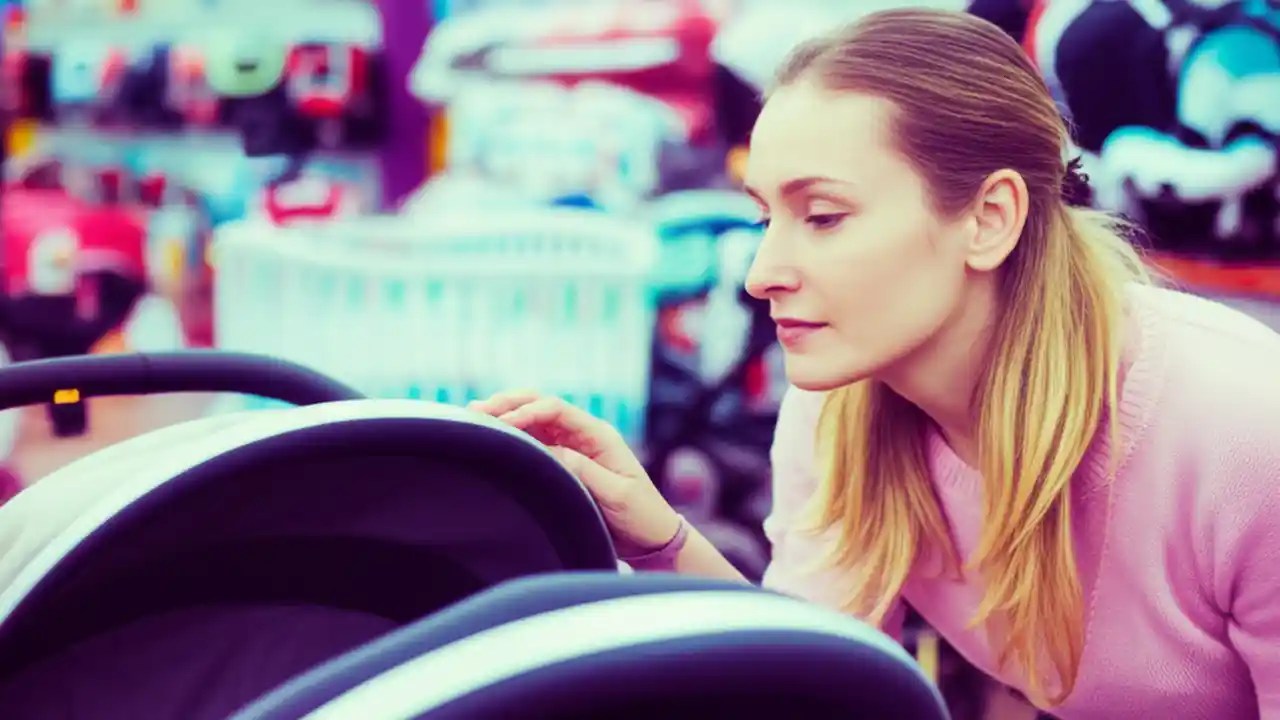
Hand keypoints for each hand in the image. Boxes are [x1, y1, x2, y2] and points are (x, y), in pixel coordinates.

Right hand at [469, 390, 680, 556]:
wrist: (653, 537)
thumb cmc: (640, 515)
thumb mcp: (615, 494)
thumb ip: (583, 470)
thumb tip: (548, 451)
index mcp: (599, 435)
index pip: (556, 410)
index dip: (525, 411)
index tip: (500, 423)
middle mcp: (584, 434)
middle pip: (540, 406)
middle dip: (508, 404)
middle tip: (474, 410)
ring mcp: (573, 446)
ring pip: (534, 421)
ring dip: (505, 416)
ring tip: (473, 418)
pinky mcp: (566, 462)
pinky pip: (535, 442)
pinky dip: (512, 437)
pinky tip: (491, 438)